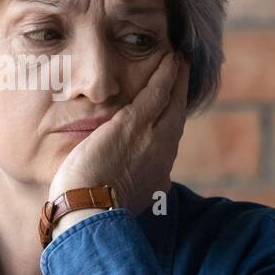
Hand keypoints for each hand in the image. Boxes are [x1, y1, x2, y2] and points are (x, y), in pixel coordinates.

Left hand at [47, 52, 187, 236]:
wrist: (91, 215)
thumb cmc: (93, 214)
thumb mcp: (120, 203)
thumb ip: (128, 188)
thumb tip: (134, 185)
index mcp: (155, 176)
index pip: (166, 142)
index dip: (170, 122)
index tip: (172, 109)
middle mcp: (162, 156)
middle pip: (176, 118)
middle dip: (181, 95)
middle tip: (183, 74)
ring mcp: (152, 139)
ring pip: (171, 102)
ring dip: (177, 80)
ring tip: (179, 61)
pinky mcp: (135, 124)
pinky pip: (158, 93)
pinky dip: (167, 75)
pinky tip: (171, 59)